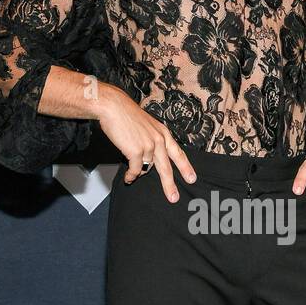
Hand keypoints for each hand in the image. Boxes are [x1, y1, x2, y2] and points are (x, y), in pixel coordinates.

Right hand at [98, 87, 196, 201]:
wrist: (114, 107)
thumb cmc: (126, 115)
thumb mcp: (147, 125)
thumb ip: (151, 140)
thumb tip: (148, 158)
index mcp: (163, 133)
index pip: (178, 153)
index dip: (185, 167)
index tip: (192, 178)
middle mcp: (158, 140)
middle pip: (167, 167)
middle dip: (170, 185)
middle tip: (174, 197)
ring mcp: (149, 146)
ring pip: (147, 168)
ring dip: (138, 174)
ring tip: (132, 178)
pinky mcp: (136, 151)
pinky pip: (135, 169)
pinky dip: (131, 175)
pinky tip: (128, 178)